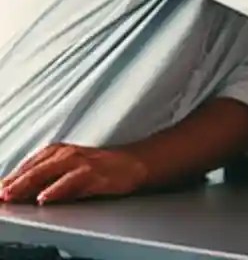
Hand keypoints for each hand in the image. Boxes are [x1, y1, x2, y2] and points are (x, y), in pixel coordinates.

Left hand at [0, 143, 147, 204]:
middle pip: (33, 169)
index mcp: (56, 151)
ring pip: (47, 173)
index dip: (9, 180)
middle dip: (12, 183)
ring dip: (27, 185)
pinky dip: (56, 189)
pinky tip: (45, 197)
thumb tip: (18, 193)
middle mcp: (66, 154)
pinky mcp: (94, 173)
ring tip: (11, 196)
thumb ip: (45, 178)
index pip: (26, 167)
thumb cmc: (100, 167)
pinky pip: (72, 181)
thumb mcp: (68, 168)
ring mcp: (80, 162)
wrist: (134, 163)